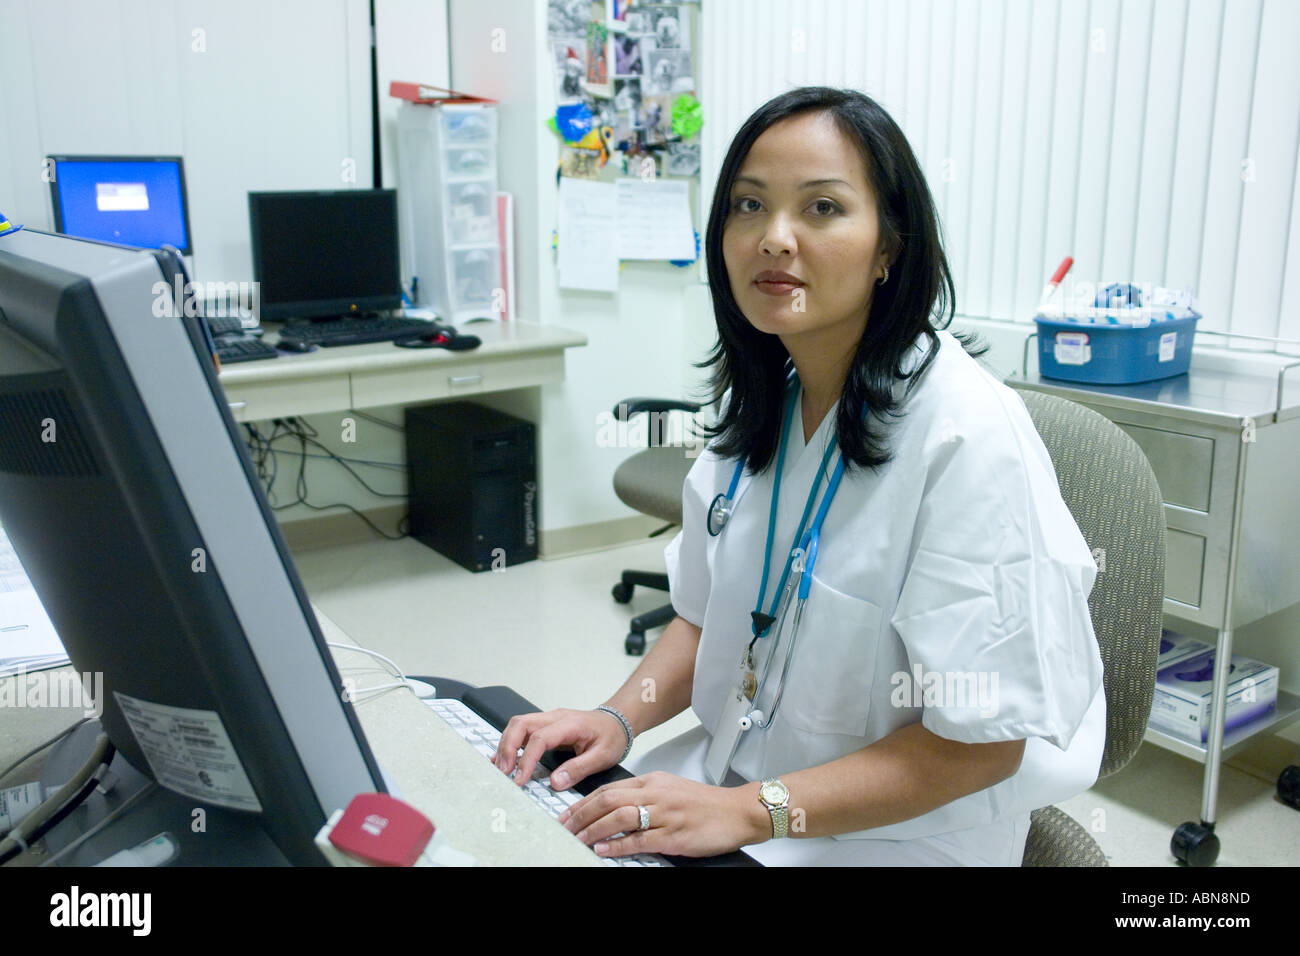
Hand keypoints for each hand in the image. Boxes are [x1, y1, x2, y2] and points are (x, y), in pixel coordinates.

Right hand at [493, 708, 625, 791]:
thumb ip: (579, 769)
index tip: (519, 779)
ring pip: (517, 725)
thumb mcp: (603, 756)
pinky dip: (510, 743)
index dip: (526, 759)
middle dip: (507, 747)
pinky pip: (521, 730)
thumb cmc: (611, 737)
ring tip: (502, 769)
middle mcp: (554, 717)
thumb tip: (555, 782)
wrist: (616, 723)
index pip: (539, 738)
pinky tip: (504, 759)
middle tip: (504, 772)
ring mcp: (548, 719)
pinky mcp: (544, 726)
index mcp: (569, 724)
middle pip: (520, 724)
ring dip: (506, 745)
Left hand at [559, 771, 765, 858]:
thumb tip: (615, 809)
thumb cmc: (705, 804)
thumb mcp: (671, 790)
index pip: (609, 788)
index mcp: (653, 781)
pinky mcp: (674, 834)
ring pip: (619, 816)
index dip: (584, 802)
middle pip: (608, 799)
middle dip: (581, 814)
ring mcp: (665, 813)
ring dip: (594, 829)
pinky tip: (603, 849)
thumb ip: (645, 796)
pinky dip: (618, 845)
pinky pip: (640, 838)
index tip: (567, 814)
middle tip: (564, 827)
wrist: (737, 811)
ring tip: (577, 839)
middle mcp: (656, 794)